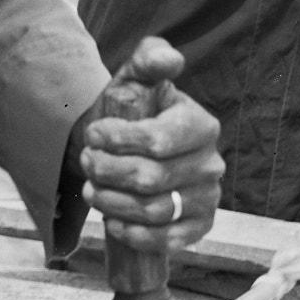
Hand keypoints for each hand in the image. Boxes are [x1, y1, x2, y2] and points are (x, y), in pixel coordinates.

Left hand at [80, 37, 224, 255]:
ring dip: (112, 203)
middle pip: (150, 179)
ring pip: (154, 211)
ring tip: (92, 190)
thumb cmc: (132, 113)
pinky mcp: (199, 226)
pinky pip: (168, 240)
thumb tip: (169, 59)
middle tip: (87, 163)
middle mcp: (211, 163)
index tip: (92, 135)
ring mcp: (208, 197)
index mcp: (201, 125)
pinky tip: (114, 221)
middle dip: (107, 172)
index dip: (116, 141)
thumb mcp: (136, 78)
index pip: (156, 141)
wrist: (129, 151)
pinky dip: (135, 234)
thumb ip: (149, 59)